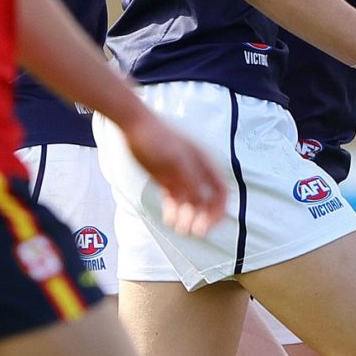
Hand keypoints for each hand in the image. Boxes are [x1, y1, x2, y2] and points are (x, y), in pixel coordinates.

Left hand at [117, 108, 226, 235]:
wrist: (134, 124)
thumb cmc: (158, 137)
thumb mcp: (177, 161)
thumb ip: (191, 182)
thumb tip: (201, 203)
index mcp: (205, 164)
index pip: (220, 192)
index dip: (219, 210)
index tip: (211, 225)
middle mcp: (196, 172)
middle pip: (206, 201)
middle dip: (202, 218)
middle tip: (194, 232)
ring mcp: (181, 176)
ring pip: (189, 203)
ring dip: (187, 217)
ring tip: (179, 229)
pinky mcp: (165, 178)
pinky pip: (174, 199)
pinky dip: (173, 211)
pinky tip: (169, 219)